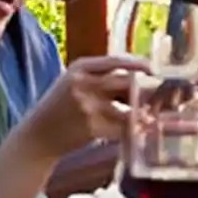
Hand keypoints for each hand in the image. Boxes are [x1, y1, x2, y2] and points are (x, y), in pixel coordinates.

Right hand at [21, 55, 150, 158]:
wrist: (36, 136)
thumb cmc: (59, 107)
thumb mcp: (73, 82)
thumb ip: (99, 76)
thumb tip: (138, 75)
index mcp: (79, 68)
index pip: (116, 61)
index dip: (138, 64)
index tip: (154, 69)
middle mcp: (83, 84)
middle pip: (126, 82)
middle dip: (145, 90)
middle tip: (160, 95)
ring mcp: (87, 107)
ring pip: (128, 108)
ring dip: (142, 113)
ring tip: (151, 117)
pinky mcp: (91, 128)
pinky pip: (122, 128)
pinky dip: (134, 130)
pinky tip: (141, 131)